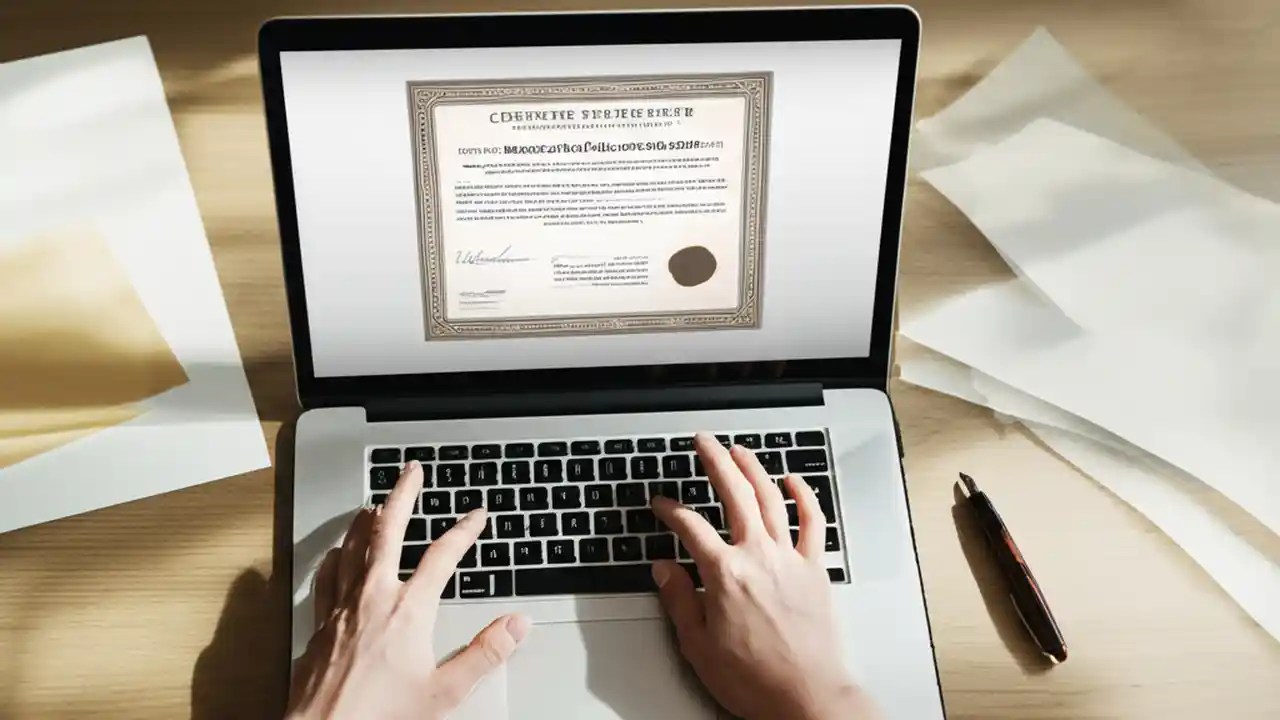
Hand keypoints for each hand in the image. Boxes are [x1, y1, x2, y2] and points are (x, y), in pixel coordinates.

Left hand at [287, 461, 529, 719]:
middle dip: (403, 496)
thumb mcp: (445, 691)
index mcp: (408, 610)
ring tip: (375, 502)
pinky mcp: (319, 626)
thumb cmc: (380, 718)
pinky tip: (335, 552)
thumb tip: (516, 624)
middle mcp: (372, 599)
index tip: (476, 515)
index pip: (442, 556)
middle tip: (412, 471)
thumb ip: (484, 653)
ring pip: (352, 548)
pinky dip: (335, 557)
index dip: (463, 531)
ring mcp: (341, 609)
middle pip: (388, 532)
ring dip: (366, 520)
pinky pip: (326, 578)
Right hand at [650, 434, 878, 719]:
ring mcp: (789, 559)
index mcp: (724, 574)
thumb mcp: (697, 646)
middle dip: (714, 461)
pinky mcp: (814, 569)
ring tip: (739, 450)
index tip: (659, 503)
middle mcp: (758, 557)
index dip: (669, 509)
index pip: (688, 526)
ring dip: (753, 468)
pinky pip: (812, 522)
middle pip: (734, 493)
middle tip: (702, 442)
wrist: (806, 698)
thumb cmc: (755, 679)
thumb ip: (679, 600)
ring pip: (771, 498)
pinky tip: (793, 480)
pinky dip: (803, 496)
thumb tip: (663, 569)